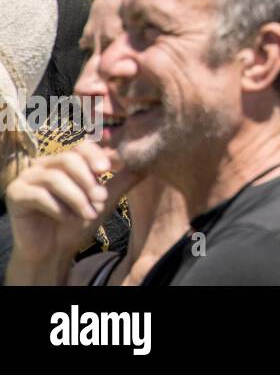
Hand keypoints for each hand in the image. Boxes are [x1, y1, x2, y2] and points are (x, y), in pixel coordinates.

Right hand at [5, 142, 137, 283]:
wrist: (54, 251)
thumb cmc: (78, 222)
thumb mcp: (105, 199)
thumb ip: (123, 180)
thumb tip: (146, 164)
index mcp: (64, 161)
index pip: (82, 146)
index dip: (97, 155)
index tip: (111, 168)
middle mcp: (44, 164)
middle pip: (69, 158)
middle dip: (89, 180)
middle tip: (101, 198)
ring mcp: (27, 178)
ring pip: (55, 177)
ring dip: (77, 196)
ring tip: (89, 213)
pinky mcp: (15, 194)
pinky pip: (38, 194)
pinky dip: (57, 207)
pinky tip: (66, 218)